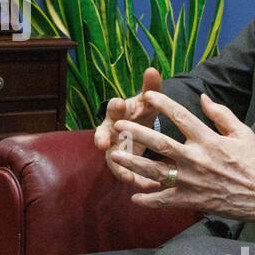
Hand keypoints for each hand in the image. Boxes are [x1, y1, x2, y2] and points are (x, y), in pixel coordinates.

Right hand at [94, 68, 164, 184]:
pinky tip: (149, 185)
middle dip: (101, 138)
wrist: (138, 128)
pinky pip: (125, 173)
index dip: (115, 105)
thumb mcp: (148, 101)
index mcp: (118, 112)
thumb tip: (152, 69)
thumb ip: (151, 88)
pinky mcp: (121, 164)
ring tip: (127, 177)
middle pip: (102, 134)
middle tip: (101, 143)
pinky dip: (136, 180)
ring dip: (118, 168)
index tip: (118, 102)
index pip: (113, 106)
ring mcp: (113, 148)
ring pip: (111, 159)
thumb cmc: (141, 112)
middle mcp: (110, 130)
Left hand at [107, 90, 254, 223]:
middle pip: (159, 143)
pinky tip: (134, 197)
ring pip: (154, 172)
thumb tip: (203, 97)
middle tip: (118, 125)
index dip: (163, 104)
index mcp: (208, 140)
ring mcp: (190, 181)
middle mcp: (195, 159)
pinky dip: (148, 200)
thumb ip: (221, 114)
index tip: (147, 95)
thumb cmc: (254, 163)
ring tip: (114, 157)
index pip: (181, 117)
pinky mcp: (190, 200)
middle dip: (136, 133)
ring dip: (132, 164)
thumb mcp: (242, 133)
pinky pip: (164, 201)